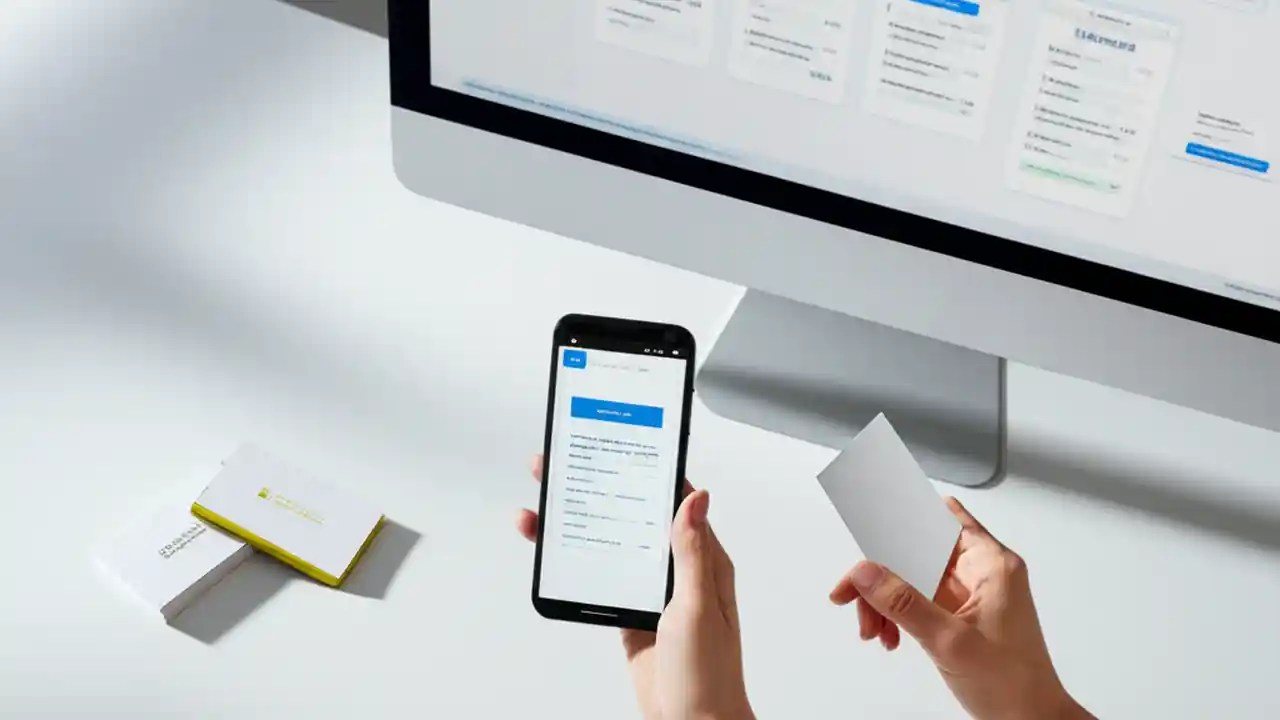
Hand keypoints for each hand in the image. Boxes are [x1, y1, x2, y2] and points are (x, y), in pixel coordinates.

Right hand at [518, 455, 754, 719]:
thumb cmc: (710, 674)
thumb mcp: (697, 606)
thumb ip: (691, 552)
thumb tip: (696, 496)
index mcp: (703, 559)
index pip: (672, 500)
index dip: (645, 470)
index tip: (617, 445)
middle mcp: (677, 570)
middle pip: (631, 516)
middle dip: (597, 489)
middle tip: (559, 469)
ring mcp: (652, 592)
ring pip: (610, 545)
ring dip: (578, 525)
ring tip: (543, 507)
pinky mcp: (632, 614)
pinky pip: (600, 579)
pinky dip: (576, 563)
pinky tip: (555, 552)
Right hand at [829, 498, 1092, 719]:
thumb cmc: (1014, 686)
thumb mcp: (951, 642)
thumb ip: (905, 603)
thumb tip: (866, 571)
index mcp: (991, 565)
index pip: (940, 518)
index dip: (902, 511)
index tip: (868, 506)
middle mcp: (980, 572)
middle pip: (915, 549)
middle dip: (880, 574)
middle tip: (851, 594)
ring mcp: (967, 594)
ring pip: (909, 576)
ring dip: (883, 599)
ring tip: (872, 629)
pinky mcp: (956, 614)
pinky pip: (914, 600)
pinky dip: (895, 614)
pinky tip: (887, 634)